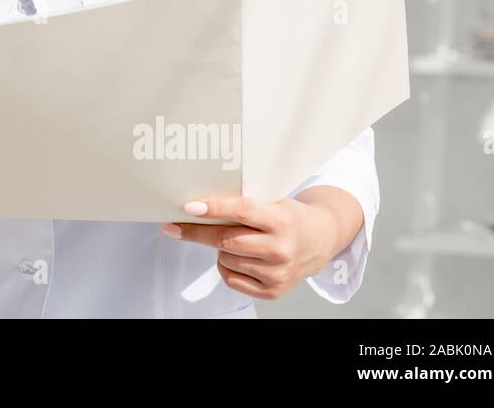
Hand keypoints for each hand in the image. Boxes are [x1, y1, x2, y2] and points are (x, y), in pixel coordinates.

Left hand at [158, 194, 342, 300]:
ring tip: (232, 240)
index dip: (213, 208)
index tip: (189, 207)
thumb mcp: (272, 202)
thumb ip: (242, 205)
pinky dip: (225, 266)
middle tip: (174, 226)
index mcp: (281, 220)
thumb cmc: (288, 218)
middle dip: (195, 232)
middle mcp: (281, 248)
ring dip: (218, 249)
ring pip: (225, 259)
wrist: (319, 241)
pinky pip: (231, 279)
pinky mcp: (272, 291)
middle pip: (226, 240)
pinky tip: (236, 257)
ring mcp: (277, 273)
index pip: (241, 211)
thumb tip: (199, 207)